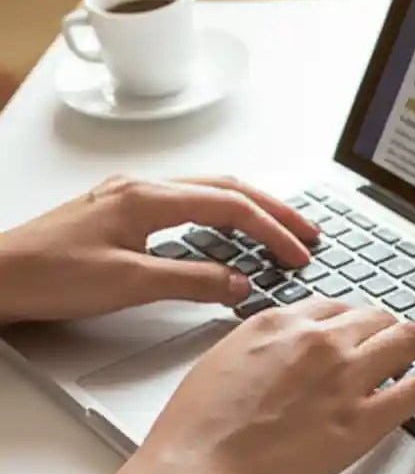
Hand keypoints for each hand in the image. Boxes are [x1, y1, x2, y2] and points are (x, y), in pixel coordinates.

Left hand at [0, 175, 318, 322]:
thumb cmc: (46, 276)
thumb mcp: (127, 284)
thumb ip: (191, 281)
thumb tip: (238, 282)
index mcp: (148, 199)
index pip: (230, 206)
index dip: (272, 230)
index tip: (298, 253)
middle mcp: (142, 190)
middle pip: (227, 189)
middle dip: (274, 211)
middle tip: (308, 234)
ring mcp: (131, 200)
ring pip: (209, 194)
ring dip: (250, 212)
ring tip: (280, 233)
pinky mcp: (123, 216)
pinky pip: (187, 208)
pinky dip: (221, 219)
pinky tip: (229, 239)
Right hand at [118, 299, 414, 473]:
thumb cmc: (197, 431)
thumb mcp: (222, 363)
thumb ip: (262, 348)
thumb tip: (284, 353)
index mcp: (279, 323)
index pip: (335, 307)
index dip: (354, 322)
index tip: (361, 333)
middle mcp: (319, 340)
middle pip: (376, 318)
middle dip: (390, 329)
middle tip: (402, 342)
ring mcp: (346, 377)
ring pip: (407, 340)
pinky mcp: (365, 419)